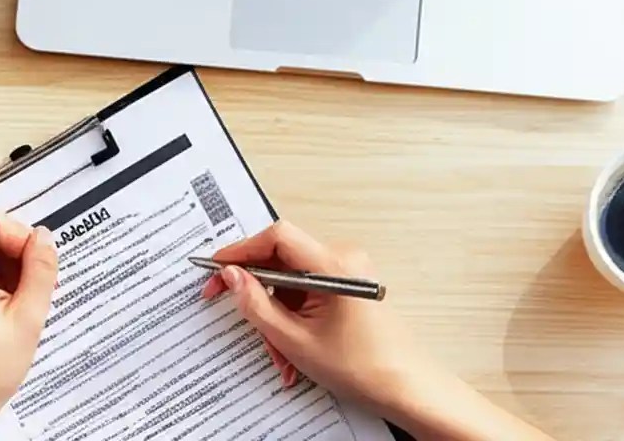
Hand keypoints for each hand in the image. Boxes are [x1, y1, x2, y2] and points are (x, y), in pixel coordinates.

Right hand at [199, 221, 442, 408]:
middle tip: (231, 305)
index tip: (218, 266)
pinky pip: (307, 293)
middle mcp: (343, 260)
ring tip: (279, 351)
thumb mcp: (295, 339)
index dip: (241, 250)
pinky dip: (293, 317)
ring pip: (291, 283)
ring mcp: (347, 273)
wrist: (405, 386)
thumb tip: (232, 277)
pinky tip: (292, 347)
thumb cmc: (365, 367)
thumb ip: (256, 304)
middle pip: (282, 260)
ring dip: (276, 315)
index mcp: (334, 264)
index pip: (277, 237)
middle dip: (257, 293)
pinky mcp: (347, 287)